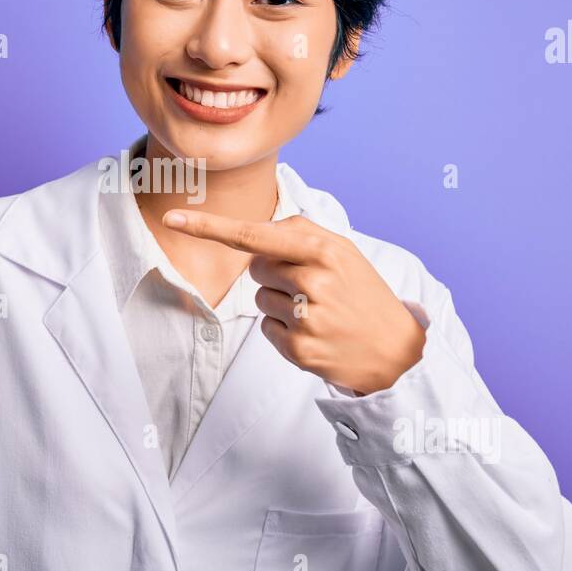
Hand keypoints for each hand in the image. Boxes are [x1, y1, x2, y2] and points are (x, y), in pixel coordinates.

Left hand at [162, 209, 425, 394]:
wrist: (397, 352)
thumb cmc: (363, 295)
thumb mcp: (345, 253)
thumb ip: (302, 234)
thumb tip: (258, 234)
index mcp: (324, 249)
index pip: (255, 235)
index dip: (210, 227)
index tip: (174, 217)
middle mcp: (314, 280)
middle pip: (255, 268)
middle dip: (274, 274)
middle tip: (313, 288)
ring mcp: (306, 317)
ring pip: (259, 300)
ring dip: (281, 305)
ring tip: (319, 313)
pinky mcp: (300, 349)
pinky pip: (266, 329)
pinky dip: (284, 332)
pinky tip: (315, 334)